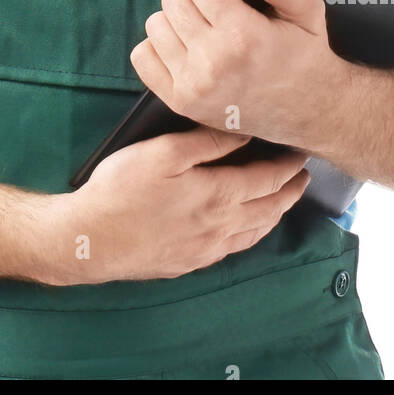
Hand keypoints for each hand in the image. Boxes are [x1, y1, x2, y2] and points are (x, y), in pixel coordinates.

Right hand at [41, 126, 310, 284]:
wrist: (90, 240)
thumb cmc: (122, 189)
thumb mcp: (162, 152)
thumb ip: (206, 142)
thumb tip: (243, 133)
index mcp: (217, 196)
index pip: (267, 180)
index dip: (287, 165)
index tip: (300, 153)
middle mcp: (220, 227)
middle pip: (269, 208)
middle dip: (290, 190)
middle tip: (303, 175)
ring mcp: (206, 249)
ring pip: (255, 232)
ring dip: (275, 213)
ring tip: (284, 199)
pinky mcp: (190, 262)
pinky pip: (235, 247)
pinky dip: (252, 233)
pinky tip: (247, 228)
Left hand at [129, 0, 349, 150]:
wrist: (310, 112)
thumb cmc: (307, 57)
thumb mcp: (307, 12)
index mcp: (243, 34)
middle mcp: (212, 61)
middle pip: (173, 0)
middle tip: (216, 9)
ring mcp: (192, 84)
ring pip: (155, 24)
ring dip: (176, 20)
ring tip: (202, 29)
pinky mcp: (180, 102)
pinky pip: (143, 57)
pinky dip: (159, 46)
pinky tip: (185, 48)